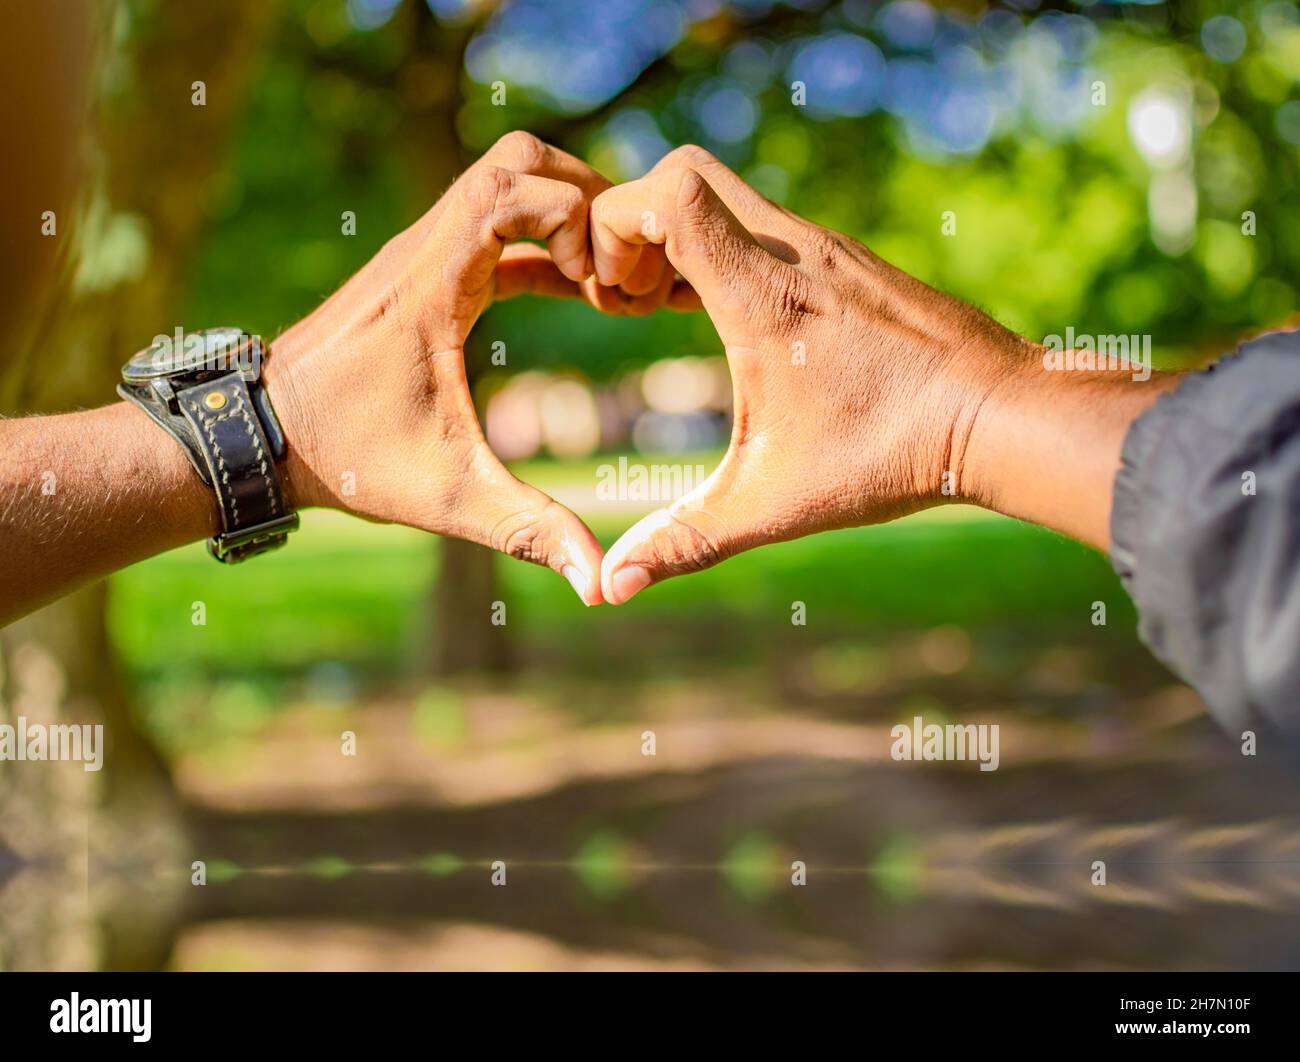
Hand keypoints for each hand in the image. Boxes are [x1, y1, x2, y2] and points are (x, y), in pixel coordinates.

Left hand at [263, 132, 681, 605]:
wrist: (265, 436)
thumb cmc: (350, 460)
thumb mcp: (449, 498)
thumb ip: (528, 532)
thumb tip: (599, 586)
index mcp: (431, 285)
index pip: (509, 188)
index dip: (572, 218)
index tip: (600, 286)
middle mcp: (423, 249)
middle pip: (515, 161)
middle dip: (582, 198)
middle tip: (619, 265)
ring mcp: (421, 253)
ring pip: (503, 181)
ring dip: (563, 215)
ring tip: (605, 281)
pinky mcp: (424, 271)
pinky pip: (494, 228)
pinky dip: (542, 244)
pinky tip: (576, 291)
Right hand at [589, 146, 1049, 603]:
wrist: (1003, 416)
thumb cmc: (892, 456)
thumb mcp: (772, 505)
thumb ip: (685, 541)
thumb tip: (613, 589)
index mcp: (764, 296)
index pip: (670, 193)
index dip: (615, 228)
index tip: (616, 300)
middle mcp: (796, 250)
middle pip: (688, 170)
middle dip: (637, 223)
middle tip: (634, 299)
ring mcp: (829, 246)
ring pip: (731, 193)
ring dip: (684, 238)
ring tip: (671, 312)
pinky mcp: (851, 259)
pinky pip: (768, 222)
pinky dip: (729, 250)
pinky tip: (734, 321)